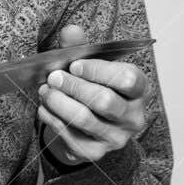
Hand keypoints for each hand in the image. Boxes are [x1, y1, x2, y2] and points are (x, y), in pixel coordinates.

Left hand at [36, 24, 151, 164]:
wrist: (86, 127)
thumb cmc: (92, 88)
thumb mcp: (89, 65)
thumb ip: (81, 47)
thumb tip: (71, 31)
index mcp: (139, 90)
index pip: (128, 79)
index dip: (99, 70)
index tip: (75, 65)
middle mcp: (133, 116)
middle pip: (104, 101)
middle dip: (74, 86)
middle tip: (53, 77)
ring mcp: (116, 138)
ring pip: (85, 119)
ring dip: (59, 102)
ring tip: (45, 90)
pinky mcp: (94, 153)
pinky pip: (70, 135)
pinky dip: (52, 119)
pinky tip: (44, 107)